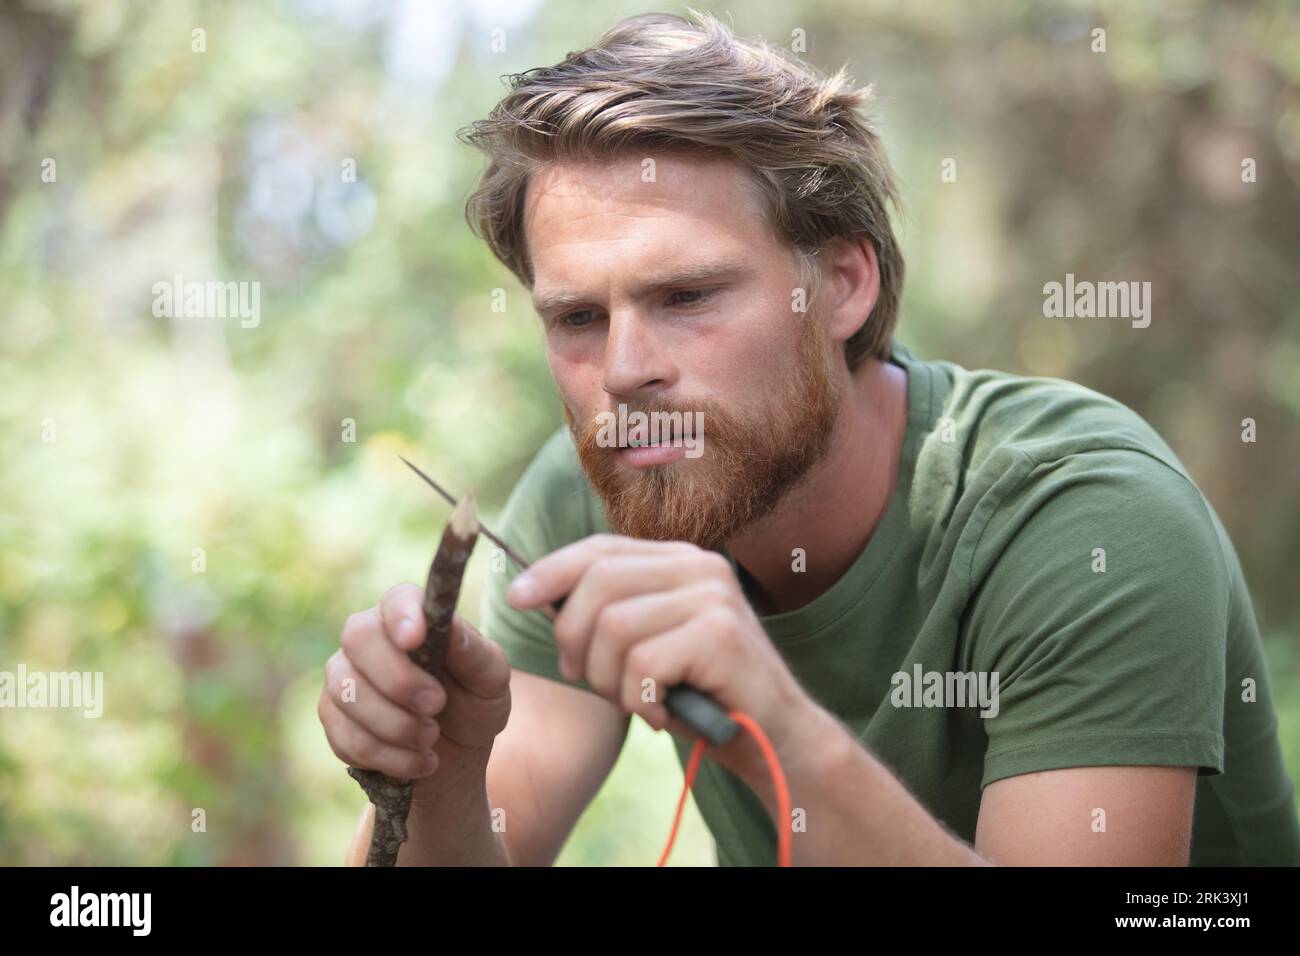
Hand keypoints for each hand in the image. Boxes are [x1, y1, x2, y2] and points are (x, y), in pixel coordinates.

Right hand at [318, 583, 511, 792]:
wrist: (455, 754)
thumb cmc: (474, 703)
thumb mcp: (491, 681)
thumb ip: (475, 653)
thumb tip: (451, 627)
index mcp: (412, 614)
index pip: (397, 599)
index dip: (402, 617)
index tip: (415, 640)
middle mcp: (368, 636)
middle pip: (357, 638)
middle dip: (397, 679)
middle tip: (436, 705)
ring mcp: (343, 675)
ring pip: (347, 693)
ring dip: (396, 726)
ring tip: (431, 738)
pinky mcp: (333, 717)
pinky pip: (346, 737)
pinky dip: (389, 757)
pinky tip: (417, 760)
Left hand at [505, 534, 814, 785]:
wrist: (775, 738)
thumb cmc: (701, 693)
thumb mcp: (648, 643)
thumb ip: (609, 613)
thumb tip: (536, 595)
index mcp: (681, 560)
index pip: (600, 548)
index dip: (551, 571)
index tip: (517, 598)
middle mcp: (700, 567)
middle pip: (598, 584)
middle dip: (574, 639)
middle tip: (588, 679)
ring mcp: (713, 597)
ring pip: (614, 628)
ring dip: (610, 679)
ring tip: (636, 700)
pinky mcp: (720, 635)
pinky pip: (642, 664)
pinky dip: (639, 700)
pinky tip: (662, 712)